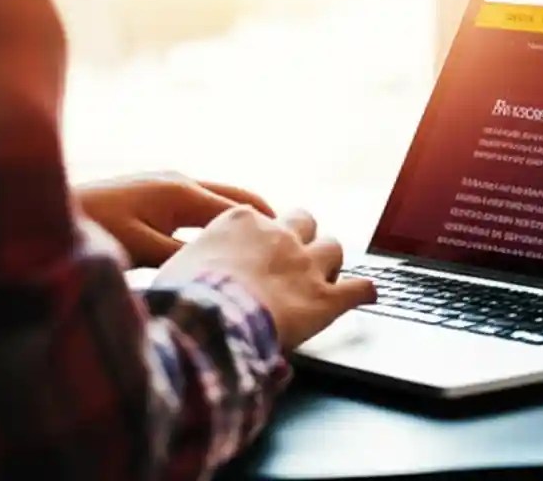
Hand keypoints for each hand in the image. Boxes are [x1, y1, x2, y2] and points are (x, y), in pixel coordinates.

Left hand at [75, 171, 275, 267]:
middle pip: (237, 200)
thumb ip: (184, 259)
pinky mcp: (150, 197)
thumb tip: (222, 273)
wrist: (40, 210)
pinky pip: (197, 210)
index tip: (293, 253)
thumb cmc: (87, 230)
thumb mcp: (139, 250)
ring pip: (218, 204)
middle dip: (265, 222)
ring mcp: (163, 186)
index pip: (241, 210)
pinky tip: (219, 250)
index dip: (269, 233)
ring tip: (264, 252)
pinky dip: (217, 226)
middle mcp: (177, 182)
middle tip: (292, 249)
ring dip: (241, 224)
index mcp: (180, 192)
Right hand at [156, 206, 375, 349]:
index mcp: (240, 223)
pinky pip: (359, 288)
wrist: (209, 322)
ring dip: (330, 261)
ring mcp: (306, 264)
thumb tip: (177, 281)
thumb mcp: (176, 269)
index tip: (257, 249)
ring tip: (328, 274)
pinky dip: (364, 291)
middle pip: (304, 220)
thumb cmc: (183, 299)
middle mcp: (278, 236)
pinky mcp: (325, 298)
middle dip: (302, 236)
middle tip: (297, 255)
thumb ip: (189, 265)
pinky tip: (366, 294)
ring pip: (333, 247)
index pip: (259, 219)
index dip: (261, 236)